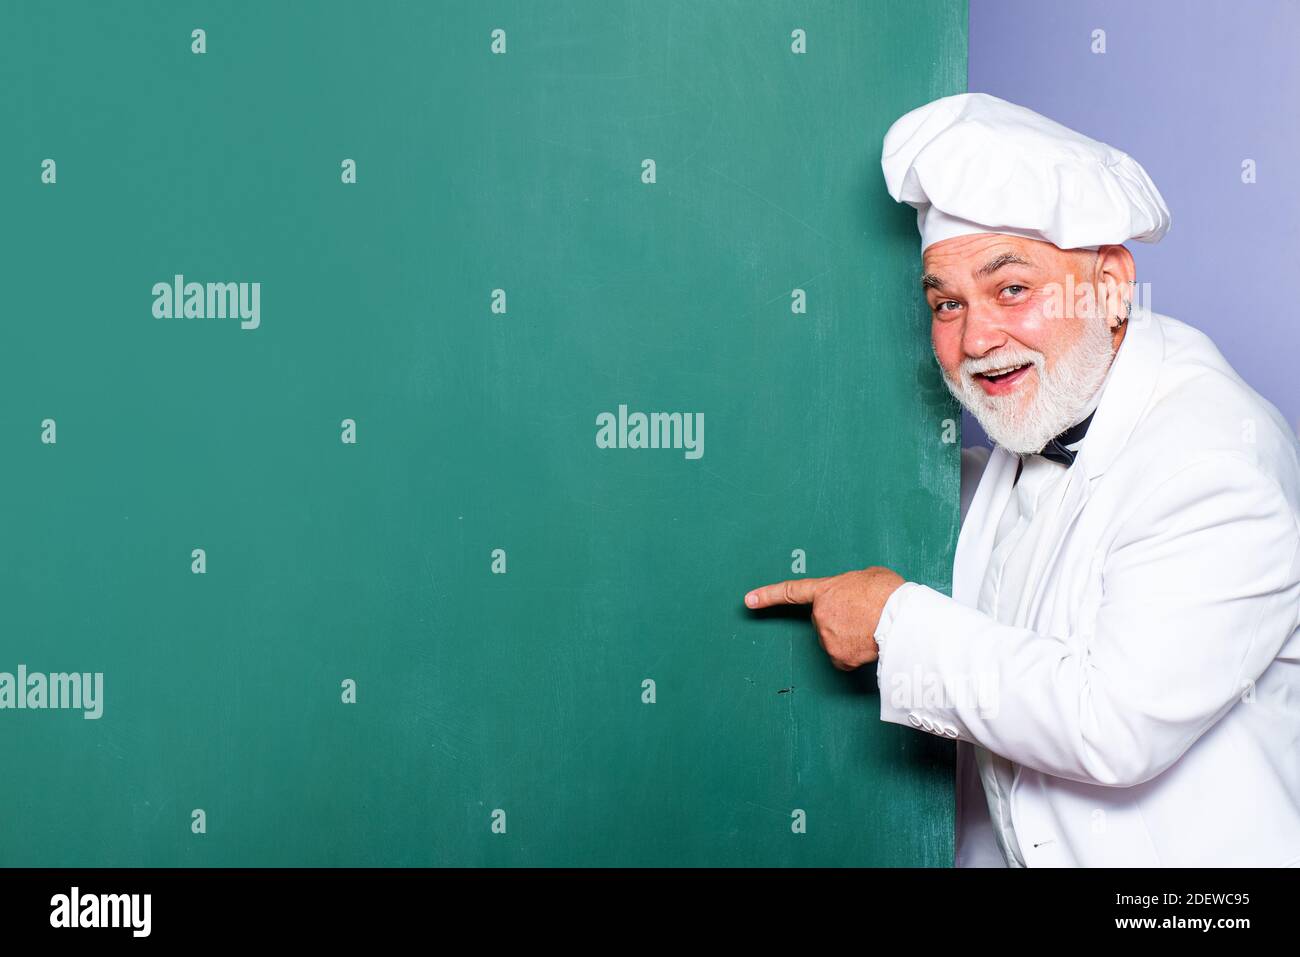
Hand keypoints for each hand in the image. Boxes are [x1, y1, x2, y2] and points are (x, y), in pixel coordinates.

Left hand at [743, 567, 906, 670]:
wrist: (900, 615)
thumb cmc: (889, 593)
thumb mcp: (868, 576)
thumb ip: (852, 585)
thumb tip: (856, 595)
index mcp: (825, 590)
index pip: (790, 591)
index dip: (767, 596)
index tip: (748, 600)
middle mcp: (820, 615)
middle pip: (824, 622)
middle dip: (840, 621)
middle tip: (864, 617)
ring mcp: (827, 637)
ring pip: (834, 642)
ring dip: (849, 638)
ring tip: (871, 629)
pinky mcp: (839, 657)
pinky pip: (844, 659)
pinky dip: (854, 655)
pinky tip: (869, 646)